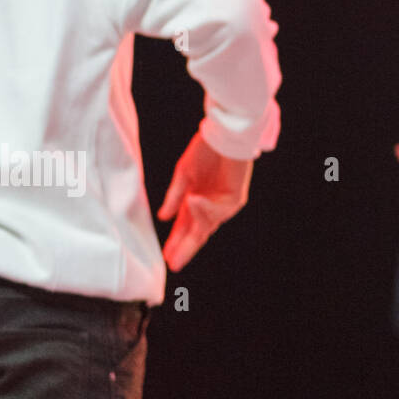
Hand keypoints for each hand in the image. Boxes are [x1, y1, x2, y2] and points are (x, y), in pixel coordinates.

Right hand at [158, 130, 252, 270]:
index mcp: (195, 200)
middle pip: (198, 232)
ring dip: (193, 225)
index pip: (185, 226)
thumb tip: (163, 218)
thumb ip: (174, 197)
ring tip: (182, 222)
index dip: (176, 241)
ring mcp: (223, 203)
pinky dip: (205, 207)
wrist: (224, 135)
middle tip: (174, 263)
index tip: (166, 256)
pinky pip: (218, 210)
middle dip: (186, 247)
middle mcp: (210, 206)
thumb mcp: (184, 175)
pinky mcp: (235, 198)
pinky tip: (193, 199)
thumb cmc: (205, 151)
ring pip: (206, 223)